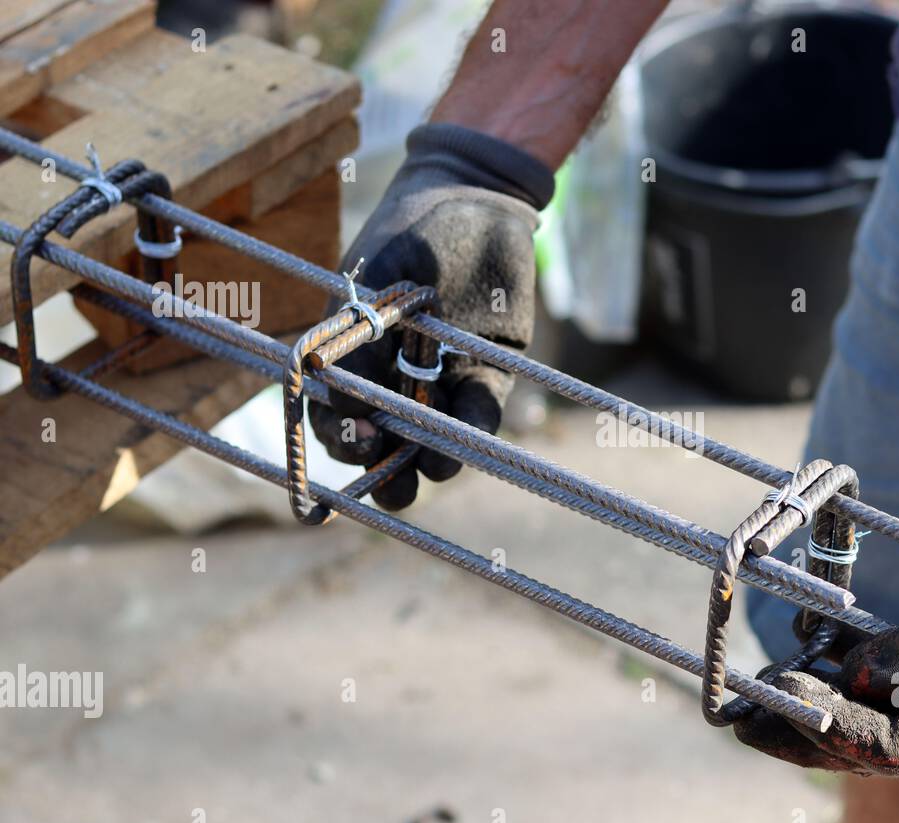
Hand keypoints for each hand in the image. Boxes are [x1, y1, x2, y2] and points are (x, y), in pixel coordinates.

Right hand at [308, 124, 553, 508]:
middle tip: (390, 472)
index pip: (334, 412)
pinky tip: (471, 433)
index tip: (357, 437)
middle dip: (382, 468)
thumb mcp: (385, 272)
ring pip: (429, 441)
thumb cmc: (416, 227)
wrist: (479, 197)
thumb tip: (345, 396)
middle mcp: (392, 376)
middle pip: (379, 442)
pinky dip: (475, 428)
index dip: (341, 435)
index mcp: (351, 355)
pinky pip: (479, 414)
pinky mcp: (487, 375)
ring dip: (429, 460)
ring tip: (435, 466)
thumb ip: (367, 332)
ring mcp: (440, 380)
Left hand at [735, 495, 898, 776]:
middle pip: (864, 746)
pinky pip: (885, 681)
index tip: (776, 698)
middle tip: (740, 720)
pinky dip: (844, 670)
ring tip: (755, 695)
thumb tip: (856, 677)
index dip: (824, 725)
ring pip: (866, 716)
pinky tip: (805, 652)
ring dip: (812, 705)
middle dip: (800, 733)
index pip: (885, 748)